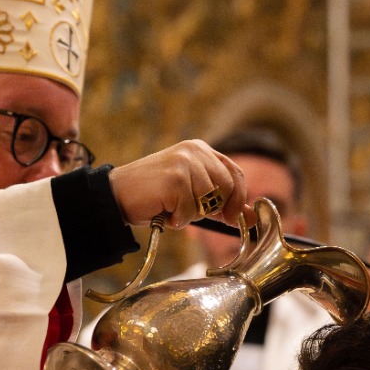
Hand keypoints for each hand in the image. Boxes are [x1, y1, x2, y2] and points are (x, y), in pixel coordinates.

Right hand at [109, 140, 246, 228]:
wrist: (116, 195)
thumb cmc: (154, 196)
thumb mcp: (192, 195)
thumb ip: (222, 202)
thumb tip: (253, 217)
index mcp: (200, 150)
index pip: (235, 173)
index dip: (238, 198)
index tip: (231, 217)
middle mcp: (194, 151)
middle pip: (227, 188)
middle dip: (213, 209)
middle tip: (189, 213)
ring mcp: (184, 163)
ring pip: (208, 202)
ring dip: (191, 215)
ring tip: (171, 208)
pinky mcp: (175, 179)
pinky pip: (191, 211)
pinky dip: (178, 219)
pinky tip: (162, 210)